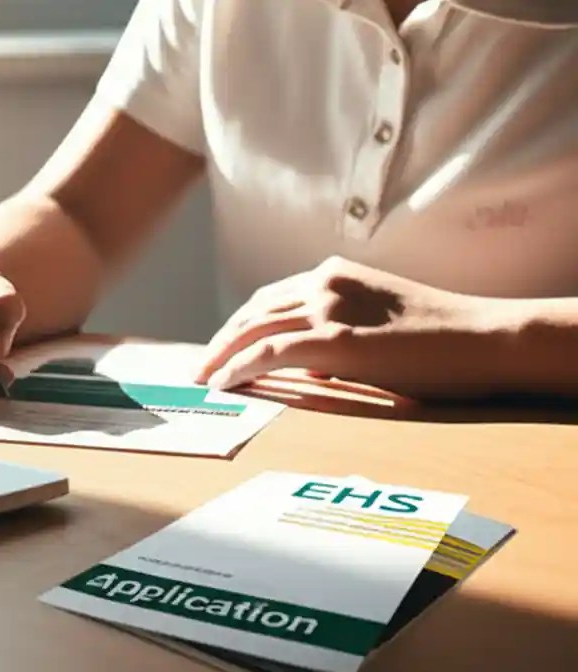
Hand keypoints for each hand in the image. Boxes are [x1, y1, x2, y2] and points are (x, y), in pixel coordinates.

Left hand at [195, 257, 515, 397]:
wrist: (485, 339)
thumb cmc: (442, 341)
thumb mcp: (380, 327)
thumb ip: (341, 336)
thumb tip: (311, 364)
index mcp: (335, 275)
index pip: (270, 299)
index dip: (240, 325)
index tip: (221, 348)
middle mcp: (324, 283)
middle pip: (253, 311)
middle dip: (222, 340)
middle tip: (200, 366)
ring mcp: (328, 308)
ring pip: (253, 330)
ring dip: (221, 356)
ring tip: (203, 379)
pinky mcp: (335, 340)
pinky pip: (269, 352)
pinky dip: (239, 367)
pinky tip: (224, 382)